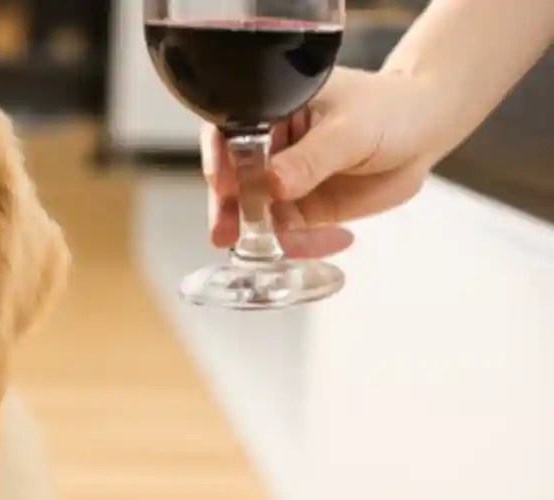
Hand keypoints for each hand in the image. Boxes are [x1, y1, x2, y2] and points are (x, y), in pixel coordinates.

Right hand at [203, 67, 439, 256]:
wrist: (424, 131)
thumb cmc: (388, 110)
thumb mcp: (350, 129)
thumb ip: (311, 158)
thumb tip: (272, 184)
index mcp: (271, 110)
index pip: (229, 132)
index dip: (219, 158)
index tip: (222, 184)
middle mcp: (268, 147)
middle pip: (233, 179)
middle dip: (229, 208)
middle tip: (225, 232)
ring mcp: (283, 180)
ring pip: (255, 212)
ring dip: (260, 234)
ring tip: (278, 246)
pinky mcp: (302, 208)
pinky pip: (286, 231)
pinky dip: (299, 243)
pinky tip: (336, 238)